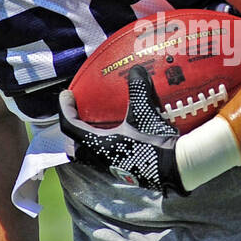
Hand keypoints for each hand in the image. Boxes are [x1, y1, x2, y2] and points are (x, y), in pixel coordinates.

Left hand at [57, 64, 187, 195]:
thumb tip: (136, 70)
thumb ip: (138, 89)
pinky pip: (105, 158)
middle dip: (73, 129)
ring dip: (88, 139)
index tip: (67, 95)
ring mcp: (112, 167)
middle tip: (78, 113)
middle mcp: (100, 158)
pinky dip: (105, 145)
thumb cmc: (155, 143)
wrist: (175, 167)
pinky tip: (119, 135)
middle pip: (75, 146)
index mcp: (97, 144)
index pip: (70, 126)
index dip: (65, 109)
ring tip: (98, 124)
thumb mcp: (144, 113)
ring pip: (90, 154)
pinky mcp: (125, 170)